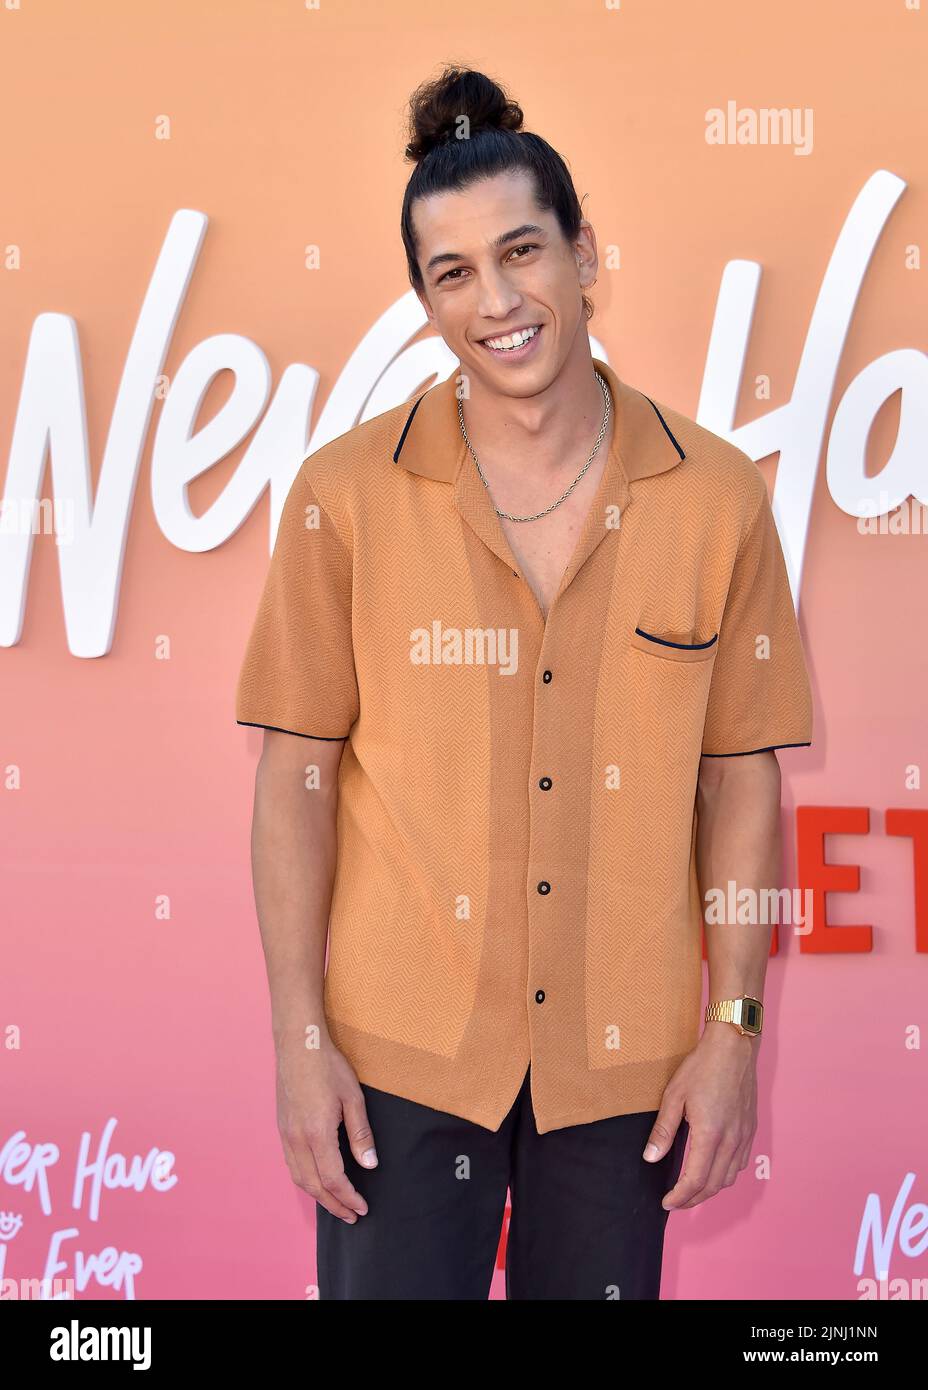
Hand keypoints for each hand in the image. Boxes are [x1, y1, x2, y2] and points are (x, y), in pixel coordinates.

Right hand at [276, 1034, 377, 1223]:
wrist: (299, 1045)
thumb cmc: (328, 1067)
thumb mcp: (353, 1098)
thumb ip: (361, 1135)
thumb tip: (370, 1164)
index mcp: (317, 1134)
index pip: (334, 1179)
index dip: (349, 1197)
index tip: (362, 1208)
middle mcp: (297, 1139)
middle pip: (314, 1185)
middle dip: (334, 1204)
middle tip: (351, 1215)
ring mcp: (286, 1134)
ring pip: (299, 1178)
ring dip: (318, 1195)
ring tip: (336, 1203)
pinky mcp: (282, 1128)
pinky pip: (291, 1164)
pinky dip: (305, 1180)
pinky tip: (317, 1179)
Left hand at [642, 1025, 757, 1209]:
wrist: (734, 1047)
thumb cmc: (702, 1066)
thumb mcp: (674, 1095)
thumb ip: (663, 1130)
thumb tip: (650, 1157)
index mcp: (710, 1134)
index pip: (695, 1180)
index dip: (680, 1197)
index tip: (666, 1202)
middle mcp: (731, 1140)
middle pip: (714, 1185)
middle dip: (693, 1199)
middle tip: (676, 1201)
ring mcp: (744, 1136)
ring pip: (729, 1177)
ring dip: (710, 1189)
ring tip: (691, 1189)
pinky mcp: (750, 1129)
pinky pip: (740, 1163)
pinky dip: (725, 1175)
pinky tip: (713, 1169)